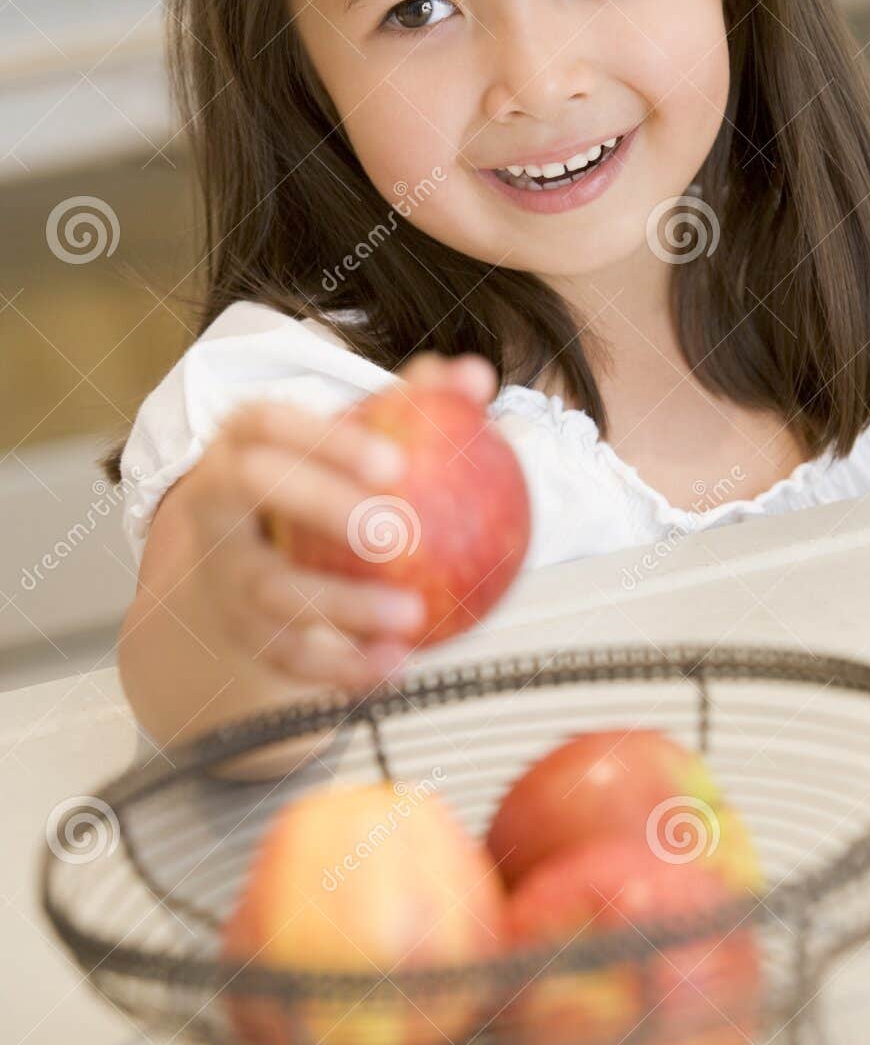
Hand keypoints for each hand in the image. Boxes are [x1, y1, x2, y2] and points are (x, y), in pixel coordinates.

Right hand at [174, 350, 497, 692]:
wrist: (243, 554)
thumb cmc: (316, 480)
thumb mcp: (353, 441)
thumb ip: (415, 404)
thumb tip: (477, 377)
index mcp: (243, 440)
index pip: (270, 422)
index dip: (326, 439)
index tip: (395, 462)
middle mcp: (217, 498)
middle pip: (253, 489)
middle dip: (320, 504)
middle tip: (396, 532)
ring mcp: (221, 568)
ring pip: (269, 588)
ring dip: (341, 607)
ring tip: (411, 615)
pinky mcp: (237, 629)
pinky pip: (286, 656)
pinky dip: (341, 667)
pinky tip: (399, 666)